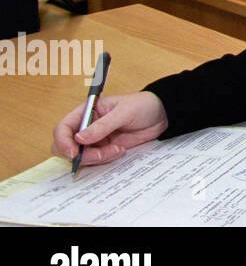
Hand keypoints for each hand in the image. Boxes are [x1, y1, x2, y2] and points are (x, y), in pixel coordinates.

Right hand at [51, 91, 167, 167]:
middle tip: (100, 155)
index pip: (63, 128)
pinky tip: (120, 150)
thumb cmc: (143, 105)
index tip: (73, 152)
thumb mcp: (124, 112)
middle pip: (66, 146)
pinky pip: (95, 160)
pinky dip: (104, 159)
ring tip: (117, 149)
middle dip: (79, 154)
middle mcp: (86, 126)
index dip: (63, 141)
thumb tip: (80, 139)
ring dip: (96, 158)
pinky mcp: (104, 149)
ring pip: (81, 156)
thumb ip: (103, 125)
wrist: (162, 115)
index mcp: (86, 111)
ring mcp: (94, 140)